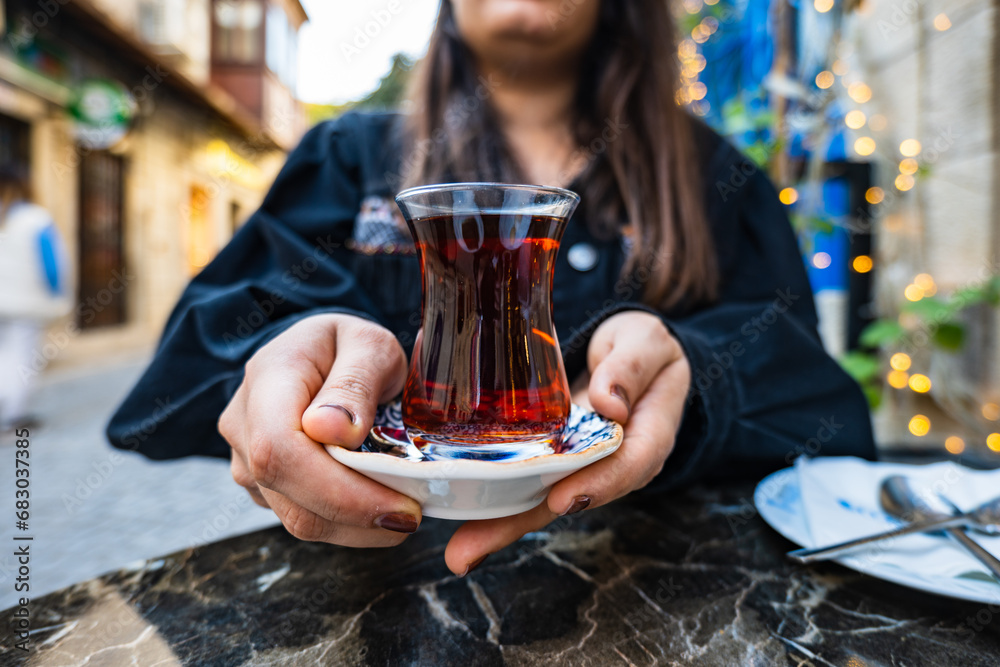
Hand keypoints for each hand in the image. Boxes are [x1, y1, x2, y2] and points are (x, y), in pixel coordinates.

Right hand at [219, 314, 421, 546]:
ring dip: (357, 526)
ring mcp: (245, 460)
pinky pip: (302, 517)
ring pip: (297, 517)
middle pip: (288, 495)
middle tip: (415, 515)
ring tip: (403, 509)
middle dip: (358, 516)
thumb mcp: (369, 345)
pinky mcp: (262, 486)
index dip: (337, 491)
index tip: (398, 506)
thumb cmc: (349, 346)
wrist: (320, 353)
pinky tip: (377, 502)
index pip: (279, 450)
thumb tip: (334, 432)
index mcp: (268, 379)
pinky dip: (346, 523)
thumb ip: (356, 383)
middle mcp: (243, 424)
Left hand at [443, 311, 690, 574]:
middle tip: (472, 548)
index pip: (627, 466)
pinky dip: (490, 500)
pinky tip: (453, 511)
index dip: (597, 485)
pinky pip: (521, 482)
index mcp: (646, 437)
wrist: (630, 357)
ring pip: (538, 500)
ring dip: (497, 525)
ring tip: (457, 552)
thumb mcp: (645, 342)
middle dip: (522, 524)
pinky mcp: (548, 459)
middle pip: (569, 498)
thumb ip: (631, 366)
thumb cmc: (641, 348)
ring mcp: (575, 466)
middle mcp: (609, 464)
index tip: (563, 499)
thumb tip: (610, 403)